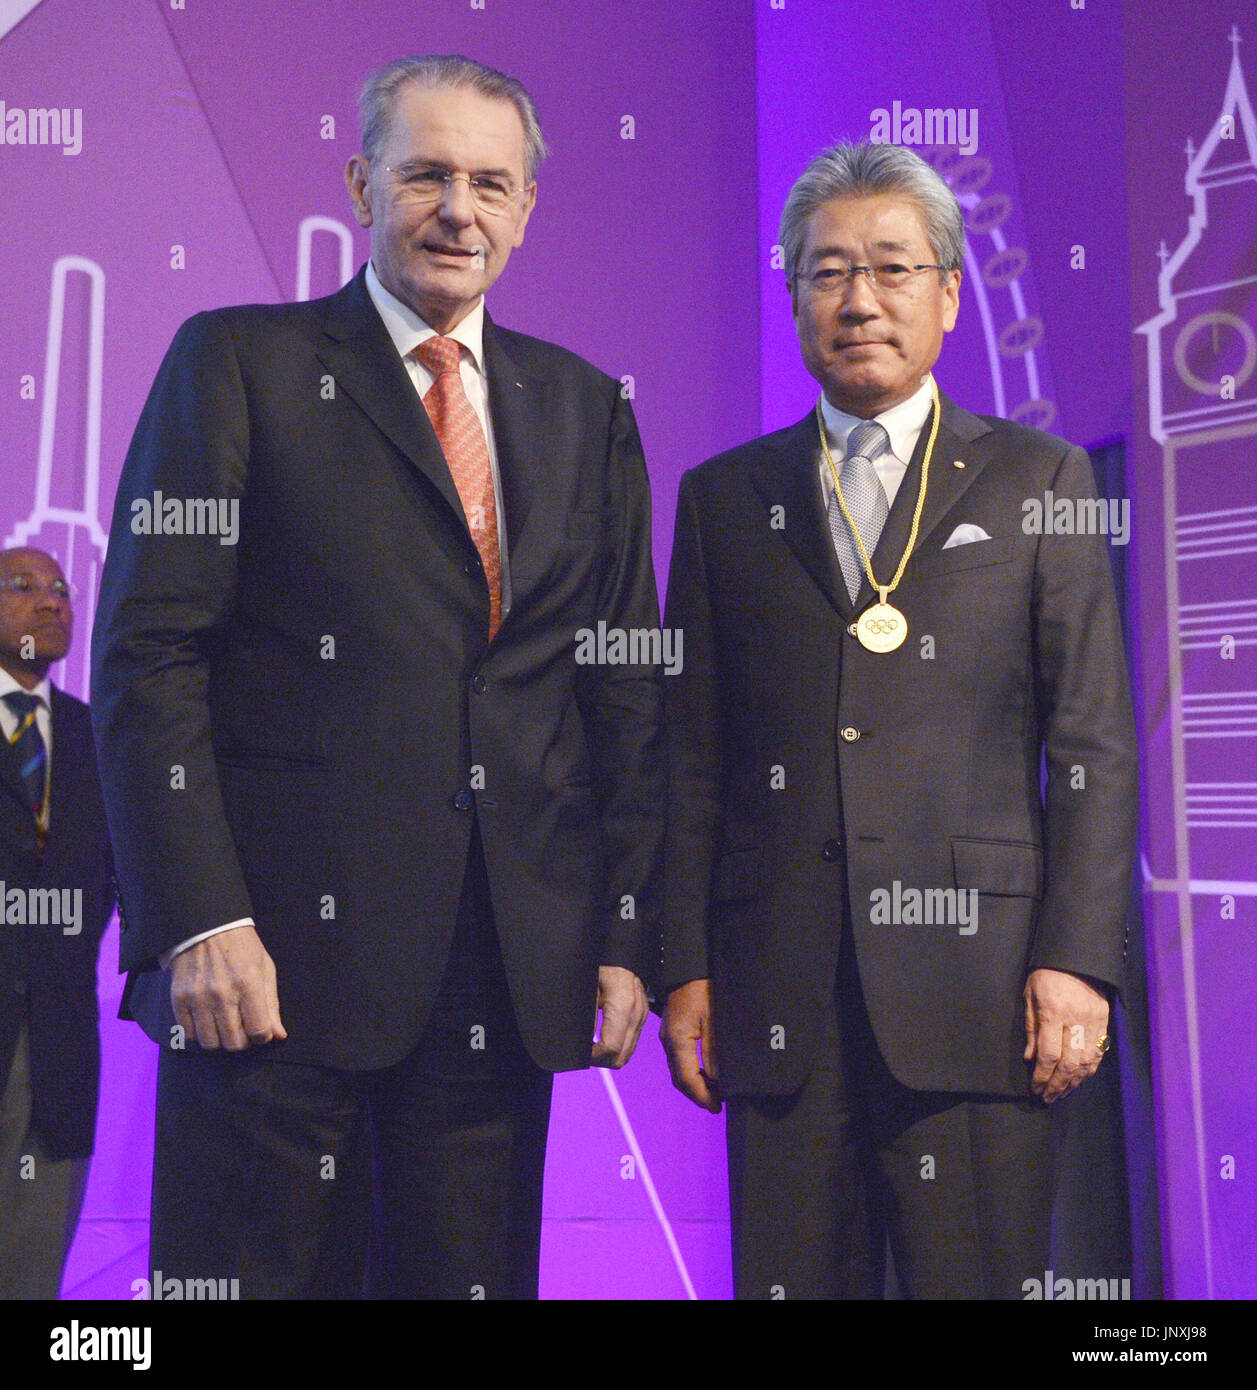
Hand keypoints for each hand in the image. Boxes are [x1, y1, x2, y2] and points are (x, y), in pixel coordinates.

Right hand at [169, 925, 285, 1050]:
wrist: (205, 926)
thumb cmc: (241, 946)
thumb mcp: (264, 967)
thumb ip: (271, 1004)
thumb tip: (278, 1035)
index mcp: (248, 984)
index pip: (258, 1030)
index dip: (263, 1037)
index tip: (261, 1031)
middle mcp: (222, 994)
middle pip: (233, 1042)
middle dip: (242, 1041)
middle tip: (242, 1028)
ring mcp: (198, 998)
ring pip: (210, 1043)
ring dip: (220, 1040)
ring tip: (224, 1025)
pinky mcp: (178, 999)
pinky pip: (188, 1034)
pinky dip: (199, 1033)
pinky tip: (207, 1020)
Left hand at [591, 965, 647, 1067]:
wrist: (624, 951)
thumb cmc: (604, 965)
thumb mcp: (589, 988)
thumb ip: (588, 1016)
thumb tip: (581, 1042)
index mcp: (623, 1008)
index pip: (611, 1048)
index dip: (594, 1057)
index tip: (581, 1053)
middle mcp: (636, 1016)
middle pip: (622, 1057)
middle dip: (601, 1061)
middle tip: (585, 1053)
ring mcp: (642, 1017)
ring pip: (628, 1053)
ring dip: (610, 1056)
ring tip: (592, 1048)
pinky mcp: (642, 1016)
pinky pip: (631, 1042)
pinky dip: (618, 1047)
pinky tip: (603, 1039)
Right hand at [660, 978, 720, 1111]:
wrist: (690, 967)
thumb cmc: (704, 989)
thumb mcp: (714, 1019)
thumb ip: (714, 1051)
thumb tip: (716, 1080)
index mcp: (677, 1040)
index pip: (687, 1078)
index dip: (702, 1096)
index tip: (717, 1106)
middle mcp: (669, 1041)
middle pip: (679, 1078)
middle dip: (697, 1094)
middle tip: (716, 1104)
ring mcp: (669, 1036)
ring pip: (679, 1069)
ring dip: (695, 1083)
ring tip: (714, 1092)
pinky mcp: (674, 1030)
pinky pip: (681, 1058)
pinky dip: (692, 1071)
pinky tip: (706, 1072)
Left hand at [1023, 967, 1108, 1102]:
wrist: (1077, 957)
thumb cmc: (1047, 975)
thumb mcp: (1030, 995)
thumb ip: (1031, 1028)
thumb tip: (1031, 1058)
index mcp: (1054, 1013)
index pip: (1049, 1054)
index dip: (1042, 1076)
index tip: (1036, 1088)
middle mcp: (1076, 1021)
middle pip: (1069, 1064)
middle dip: (1058, 1085)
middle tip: (1048, 1098)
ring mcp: (1094, 1022)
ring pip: (1087, 1062)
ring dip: (1074, 1082)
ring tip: (1062, 1092)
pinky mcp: (1105, 1022)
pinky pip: (1099, 1053)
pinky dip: (1089, 1070)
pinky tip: (1079, 1078)